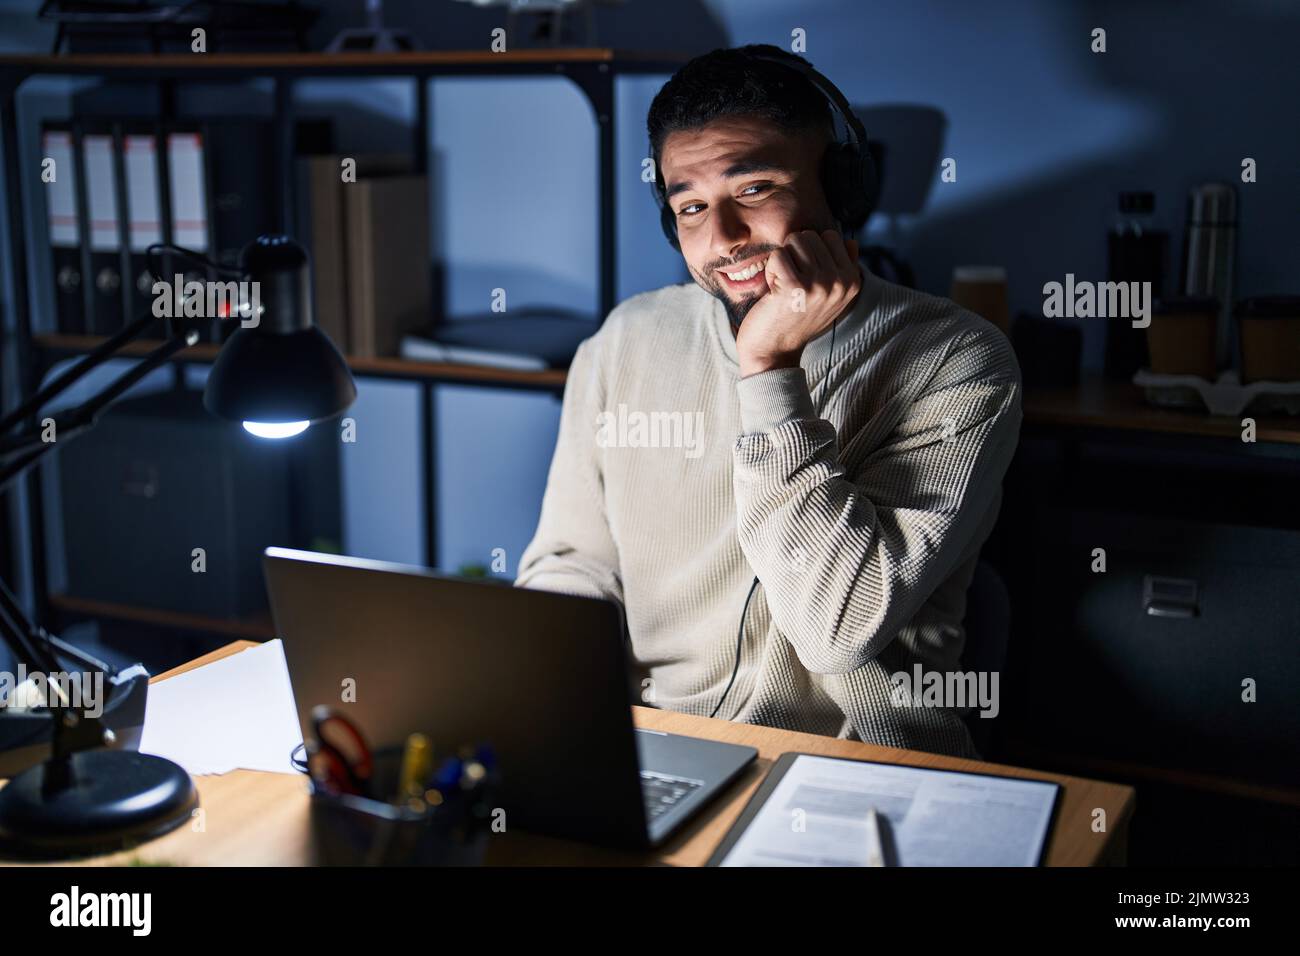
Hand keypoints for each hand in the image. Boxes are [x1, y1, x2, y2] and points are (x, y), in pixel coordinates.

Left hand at [735, 229, 860, 377]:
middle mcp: (840, 282)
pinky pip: (778, 255)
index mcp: (852, 280)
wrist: (774, 352)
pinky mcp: (795, 286)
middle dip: (794, 255)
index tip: (806, 279)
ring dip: (782, 262)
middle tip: (792, 285)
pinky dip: (770, 270)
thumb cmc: (797, 320)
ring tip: (784, 287)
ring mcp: (820, 284)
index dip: (810, 253)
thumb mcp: (829, 296)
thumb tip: (850, 242)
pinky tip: (773, 292)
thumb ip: (842, 267)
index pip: (829, 236)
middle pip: (809, 236)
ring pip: (793, 241)